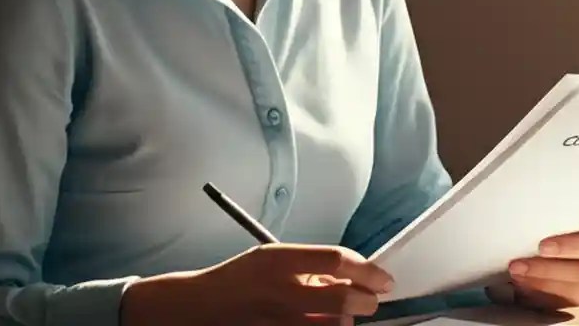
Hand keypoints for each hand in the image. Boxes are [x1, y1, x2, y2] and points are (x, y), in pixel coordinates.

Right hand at [120, 243, 393, 325]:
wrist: (194, 310)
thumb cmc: (238, 280)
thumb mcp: (270, 259)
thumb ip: (309, 267)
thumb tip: (353, 278)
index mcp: (279, 261)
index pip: (338, 261)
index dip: (369, 270)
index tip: (384, 279)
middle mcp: (280, 292)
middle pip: (344, 300)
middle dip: (366, 301)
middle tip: (370, 300)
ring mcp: (277, 322)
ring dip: (347, 323)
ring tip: (342, 317)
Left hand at [488, 195, 578, 310]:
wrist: (533, 251)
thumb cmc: (545, 219)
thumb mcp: (550, 205)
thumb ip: (553, 200)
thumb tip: (529, 193)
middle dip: (573, 246)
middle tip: (543, 246)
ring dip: (551, 269)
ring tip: (521, 266)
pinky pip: (575, 292)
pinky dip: (546, 285)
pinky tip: (524, 279)